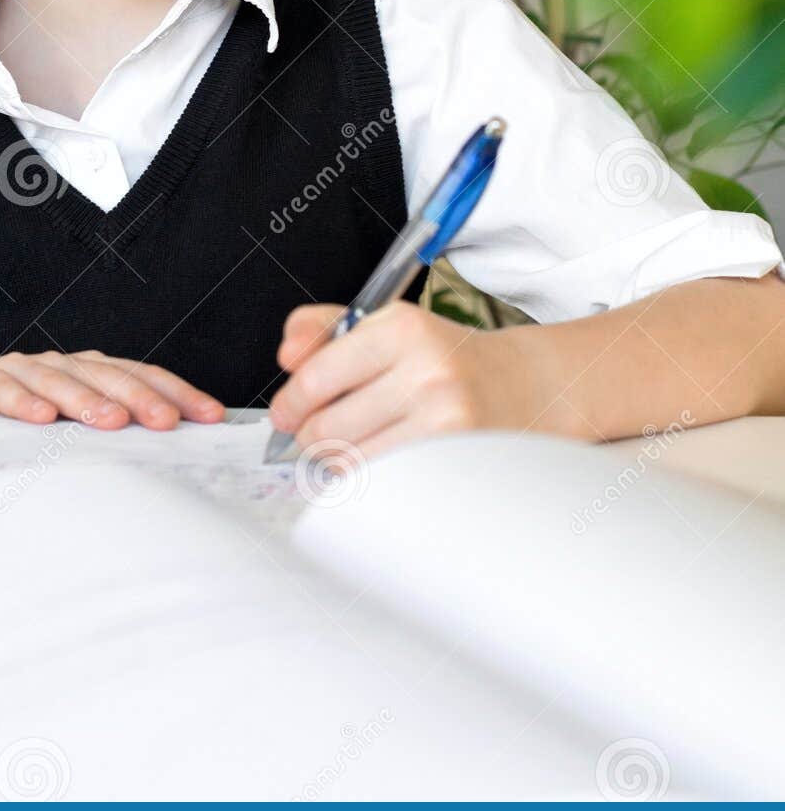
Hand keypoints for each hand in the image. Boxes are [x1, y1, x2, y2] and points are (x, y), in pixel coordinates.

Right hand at [0, 349, 225, 429]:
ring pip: (58, 378)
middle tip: (166, 421)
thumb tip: (179, 462)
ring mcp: (18, 369)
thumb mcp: (75, 446)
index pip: (139, 377)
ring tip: (111, 421)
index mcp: (88, 374)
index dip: (176, 392)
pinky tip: (41, 417)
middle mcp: (58, 365)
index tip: (210, 416)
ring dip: (86, 399)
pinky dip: (22, 401)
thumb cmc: (23, 451)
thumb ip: (116, 445)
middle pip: (106, 375)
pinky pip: (2, 388)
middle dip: (140, 397)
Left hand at [268, 300, 537, 459]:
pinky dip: (369, 478)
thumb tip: (286, 354)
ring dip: (338, 459)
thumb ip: (324, 329)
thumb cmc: (443, 358)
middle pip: (326, 427)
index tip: (286, 413)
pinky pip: (382, 484)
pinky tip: (381, 459)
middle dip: (311, 434)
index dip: (290, 403)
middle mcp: (427, 371)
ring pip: (350, 462)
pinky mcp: (456, 461)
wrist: (523, 386)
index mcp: (401, 328)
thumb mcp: (386, 325)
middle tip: (321, 429)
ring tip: (355, 443)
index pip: (315, 377)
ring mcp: (446, 420)